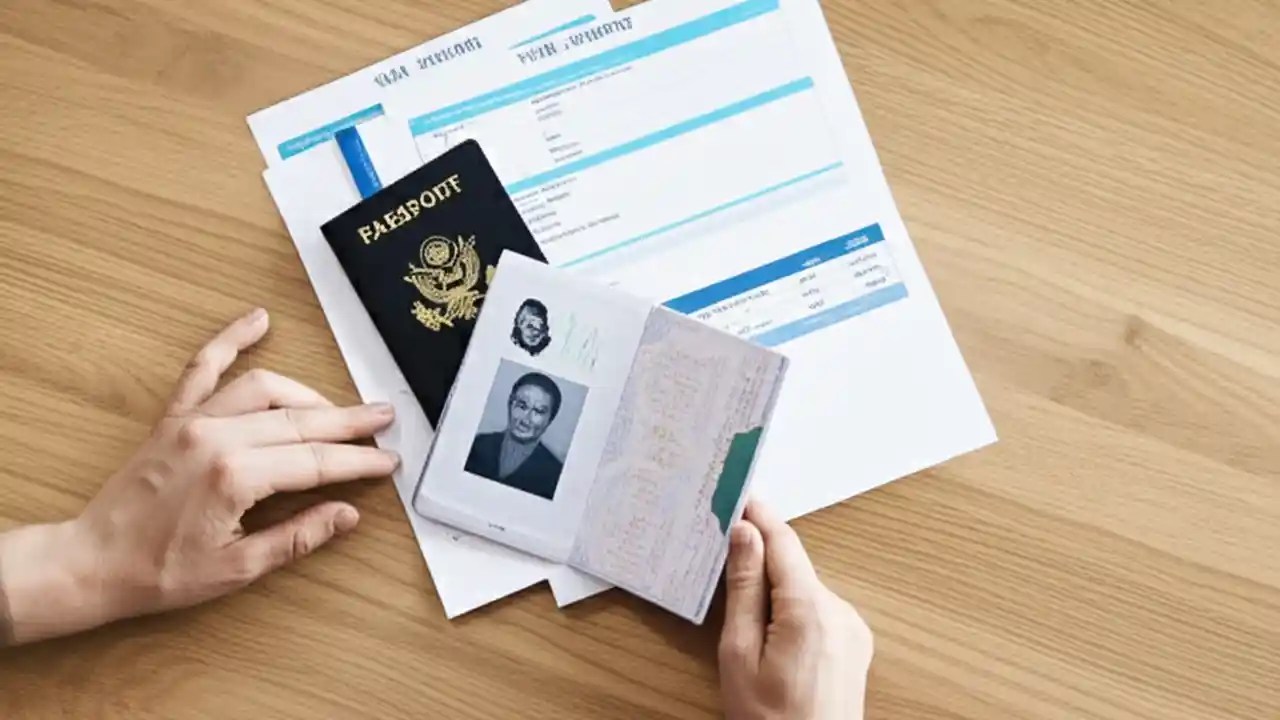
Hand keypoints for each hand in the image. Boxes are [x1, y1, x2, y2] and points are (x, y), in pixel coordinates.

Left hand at [0, 308, 398, 645]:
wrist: (90, 563)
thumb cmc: (158, 573)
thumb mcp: (237, 568)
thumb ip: (297, 537)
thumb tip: (346, 515)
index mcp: (235, 476)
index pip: (316, 461)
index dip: (358, 461)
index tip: (388, 461)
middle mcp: (216, 437)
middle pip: (300, 421)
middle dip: (349, 421)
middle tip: (386, 418)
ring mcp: (192, 421)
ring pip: (265, 389)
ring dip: (308, 395)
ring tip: (339, 409)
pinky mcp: (172, 418)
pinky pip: (203, 368)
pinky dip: (230, 339)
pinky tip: (257, 320)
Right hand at [718, 500, 873, 719]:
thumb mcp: (739, 654)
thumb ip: (744, 590)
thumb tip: (744, 535)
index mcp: (811, 610)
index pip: (783, 542)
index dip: (758, 515)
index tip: (736, 494)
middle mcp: (841, 611)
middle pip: (793, 565)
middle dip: (759, 556)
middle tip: (720, 547)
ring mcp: (853, 628)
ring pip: (805, 587)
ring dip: (775, 587)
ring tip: (740, 606)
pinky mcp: (855, 644)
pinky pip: (818, 609)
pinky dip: (792, 608)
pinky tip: (769, 631)